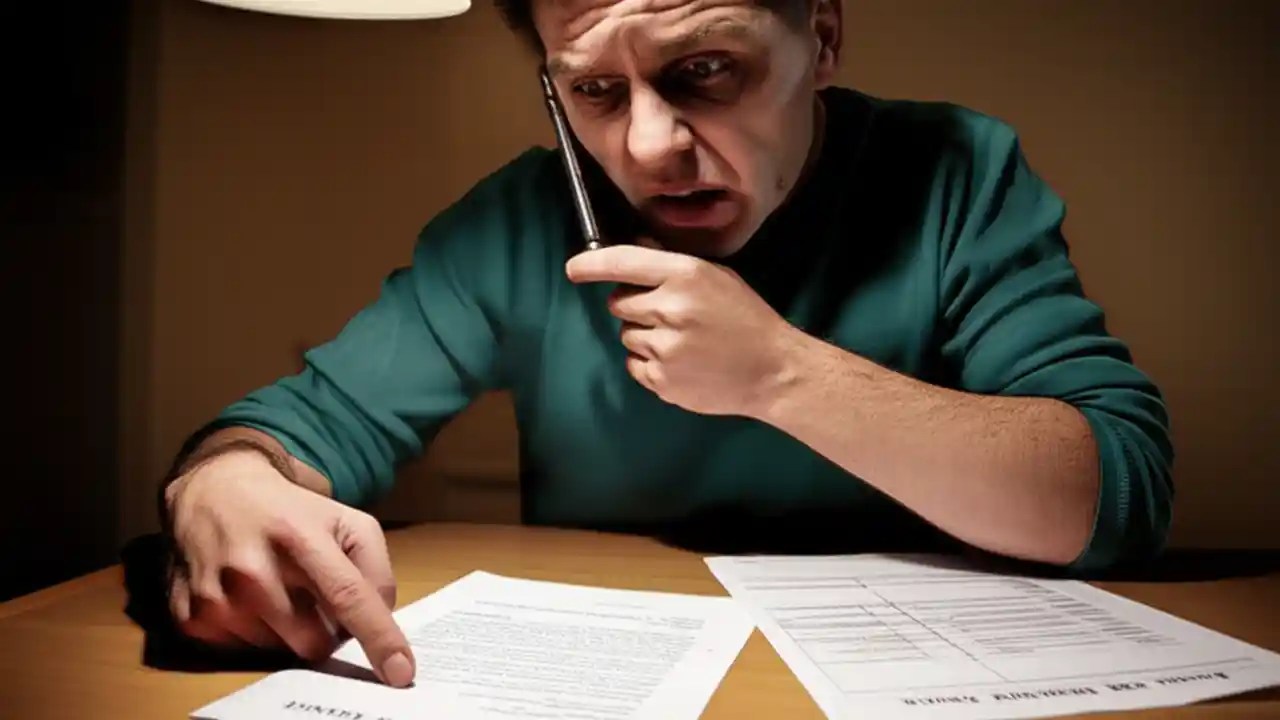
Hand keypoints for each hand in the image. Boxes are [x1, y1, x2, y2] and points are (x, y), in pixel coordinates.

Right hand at [163, 450, 414, 686]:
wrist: (213, 492)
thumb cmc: (290, 512)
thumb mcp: (346, 520)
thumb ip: (375, 567)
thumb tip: (380, 618)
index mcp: (300, 536)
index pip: (347, 596)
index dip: (378, 638)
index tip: (400, 672)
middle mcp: (254, 569)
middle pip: (315, 641)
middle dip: (328, 632)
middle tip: (317, 600)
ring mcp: (218, 597)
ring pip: (281, 651)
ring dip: (290, 631)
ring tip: (278, 589)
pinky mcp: (193, 619)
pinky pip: (245, 653)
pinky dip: (258, 634)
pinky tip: (249, 598)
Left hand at [566, 244, 797, 416]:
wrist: (773, 370)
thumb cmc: (746, 318)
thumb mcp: (716, 278)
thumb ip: (672, 266)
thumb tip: (634, 249)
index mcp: (685, 275)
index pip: (622, 262)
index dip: (591, 265)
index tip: (573, 270)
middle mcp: (670, 309)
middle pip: (619, 303)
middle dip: (634, 307)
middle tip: (667, 315)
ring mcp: (664, 348)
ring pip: (626, 335)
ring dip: (644, 336)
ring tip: (682, 342)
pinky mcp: (661, 380)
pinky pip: (633, 365)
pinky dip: (649, 364)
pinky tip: (680, 362)